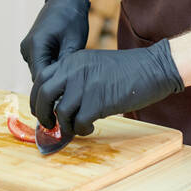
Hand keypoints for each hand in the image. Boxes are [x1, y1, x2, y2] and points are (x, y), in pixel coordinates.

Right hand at [19, 0, 90, 85]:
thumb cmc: (72, 18)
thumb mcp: (73, 44)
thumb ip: (65, 66)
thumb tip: (64, 85)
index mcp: (35, 45)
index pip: (41, 77)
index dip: (53, 88)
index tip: (68, 95)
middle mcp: (26, 47)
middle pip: (39, 75)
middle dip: (53, 80)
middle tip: (72, 83)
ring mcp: (26, 47)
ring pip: (39, 70)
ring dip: (52, 72)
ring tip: (69, 69)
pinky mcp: (30, 47)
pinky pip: (39, 63)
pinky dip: (50, 65)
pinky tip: (63, 61)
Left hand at [29, 40, 183, 135]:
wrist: (153, 68)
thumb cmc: (126, 70)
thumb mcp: (93, 65)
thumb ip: (74, 78)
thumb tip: (59, 103)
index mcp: (71, 60)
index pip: (41, 79)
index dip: (37, 98)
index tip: (42, 111)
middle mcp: (73, 71)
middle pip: (44, 96)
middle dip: (43, 115)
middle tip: (50, 125)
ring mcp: (85, 85)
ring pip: (61, 113)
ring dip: (66, 126)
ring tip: (78, 128)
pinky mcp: (98, 101)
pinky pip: (79, 123)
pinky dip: (82, 130)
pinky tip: (91, 128)